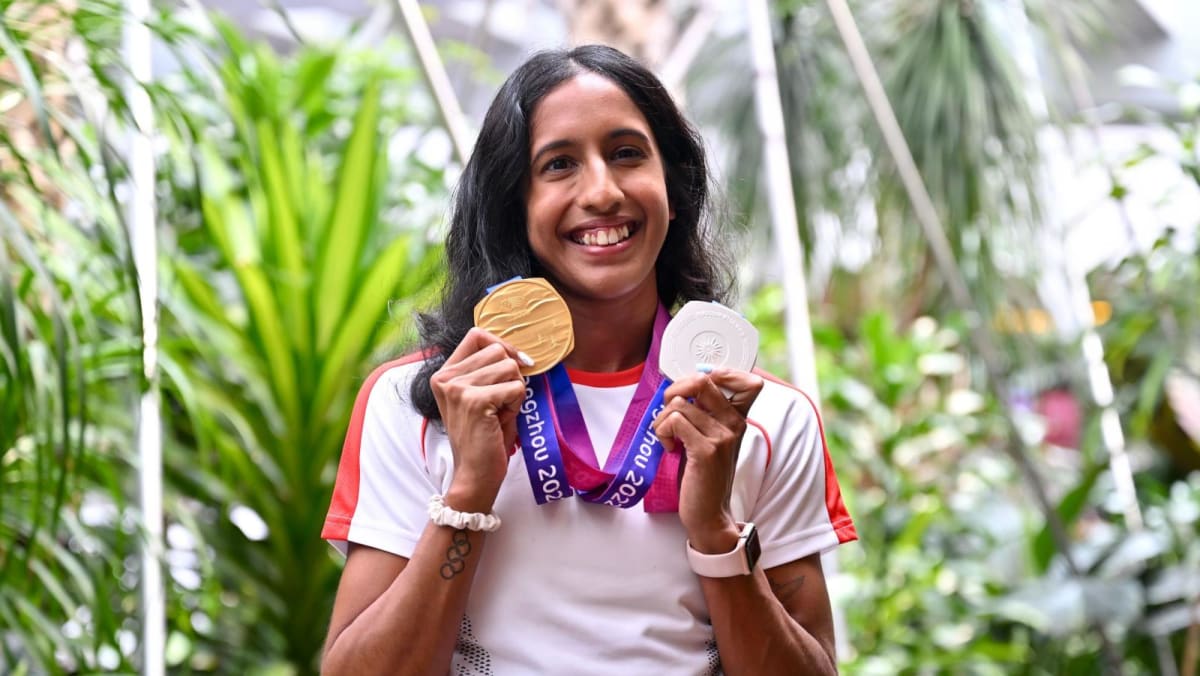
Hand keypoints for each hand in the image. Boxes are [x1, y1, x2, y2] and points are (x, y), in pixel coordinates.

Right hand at [429, 328, 530, 512]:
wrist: (475, 474)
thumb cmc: (483, 437)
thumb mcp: (481, 396)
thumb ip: (489, 371)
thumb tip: (518, 352)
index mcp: (444, 374)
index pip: (477, 335)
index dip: (501, 346)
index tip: (515, 364)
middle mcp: (445, 377)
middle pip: (498, 350)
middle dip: (510, 376)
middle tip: (499, 404)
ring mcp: (457, 388)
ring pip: (509, 367)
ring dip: (514, 392)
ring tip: (499, 414)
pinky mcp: (474, 400)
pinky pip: (516, 387)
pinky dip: (516, 404)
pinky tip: (501, 421)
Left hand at [653, 368, 763, 552]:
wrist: (709, 513)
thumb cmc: (704, 474)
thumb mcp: (710, 438)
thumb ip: (706, 412)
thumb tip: (683, 384)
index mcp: (738, 418)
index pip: (748, 380)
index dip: (719, 373)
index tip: (695, 390)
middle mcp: (735, 423)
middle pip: (702, 379)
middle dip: (675, 390)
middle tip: (670, 412)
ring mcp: (722, 437)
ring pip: (680, 402)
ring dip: (662, 419)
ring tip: (667, 437)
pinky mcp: (706, 450)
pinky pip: (674, 421)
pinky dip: (662, 432)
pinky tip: (670, 448)